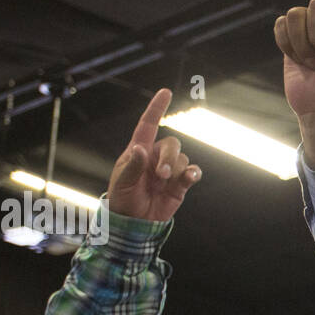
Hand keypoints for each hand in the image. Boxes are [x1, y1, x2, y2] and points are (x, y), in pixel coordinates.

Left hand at [107, 88, 201, 221]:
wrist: (134, 222)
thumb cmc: (123, 199)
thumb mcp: (122, 182)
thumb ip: (133, 166)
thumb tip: (141, 149)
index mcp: (139, 151)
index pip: (148, 125)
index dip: (157, 108)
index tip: (165, 92)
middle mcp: (156, 158)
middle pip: (172, 144)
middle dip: (169, 157)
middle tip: (161, 175)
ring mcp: (170, 171)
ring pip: (183, 159)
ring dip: (176, 169)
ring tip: (165, 183)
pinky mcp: (180, 184)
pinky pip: (193, 172)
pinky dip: (193, 174)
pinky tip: (189, 178)